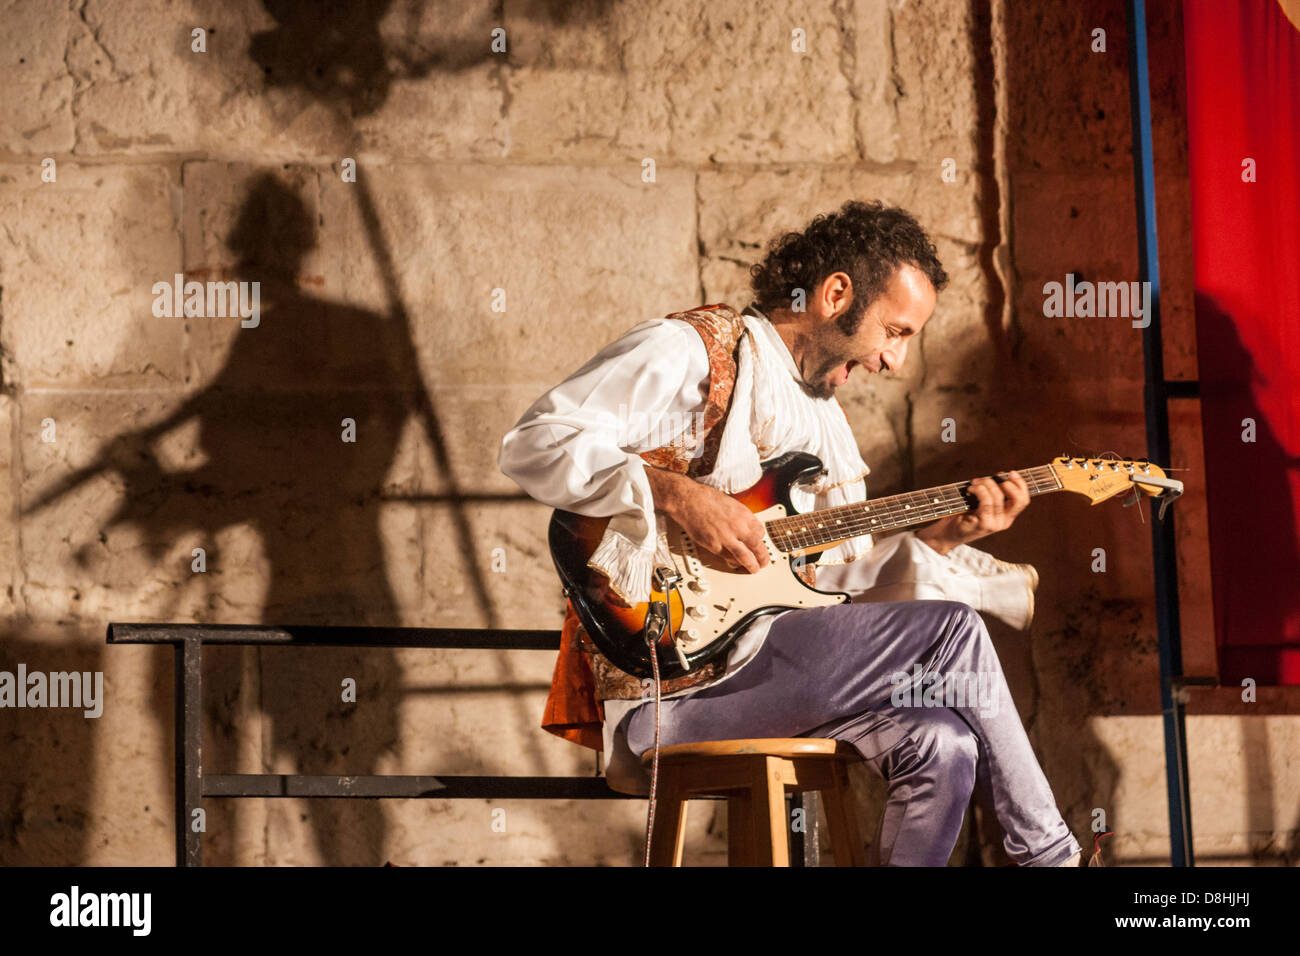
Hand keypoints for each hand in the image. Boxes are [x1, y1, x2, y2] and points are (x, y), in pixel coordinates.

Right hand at [645, 467, 769, 572]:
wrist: (688, 500)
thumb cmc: (706, 498)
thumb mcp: (731, 504)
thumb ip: (740, 517)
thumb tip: (745, 528)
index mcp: (744, 514)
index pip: (760, 532)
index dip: (760, 540)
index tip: (759, 543)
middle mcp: (738, 526)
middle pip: (757, 546)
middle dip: (763, 557)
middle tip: (764, 562)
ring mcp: (726, 537)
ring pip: (745, 556)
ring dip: (751, 565)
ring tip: (754, 569)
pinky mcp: (713, 545)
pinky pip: (727, 557)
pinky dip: (733, 561)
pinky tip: (735, 563)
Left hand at [915, 470, 1029, 555]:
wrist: (946, 535)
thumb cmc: (962, 514)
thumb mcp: (981, 504)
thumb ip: (992, 493)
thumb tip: (1000, 475)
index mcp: (1007, 517)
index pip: (1023, 500)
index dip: (1020, 484)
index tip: (1011, 472)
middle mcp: (1004, 522)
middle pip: (1018, 499)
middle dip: (1006, 483)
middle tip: (990, 478)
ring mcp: (995, 524)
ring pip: (998, 496)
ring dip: (985, 483)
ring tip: (974, 483)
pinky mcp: (984, 524)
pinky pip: (986, 502)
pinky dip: (978, 490)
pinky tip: (970, 489)